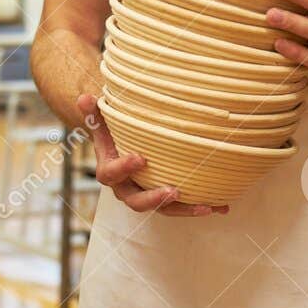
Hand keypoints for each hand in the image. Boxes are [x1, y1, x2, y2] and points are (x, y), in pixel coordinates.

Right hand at [77, 94, 227, 215]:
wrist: (122, 148)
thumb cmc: (112, 133)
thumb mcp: (102, 122)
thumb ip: (94, 112)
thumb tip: (85, 97)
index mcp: (110, 171)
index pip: (111, 174)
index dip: (124, 167)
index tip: (140, 158)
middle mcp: (127, 188)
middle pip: (137, 202)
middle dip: (155, 199)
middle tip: (173, 191)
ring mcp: (147, 195)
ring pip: (164, 210)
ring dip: (185, 209)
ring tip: (207, 207)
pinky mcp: (164, 199)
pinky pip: (181, 207)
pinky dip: (201, 206)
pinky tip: (222, 207)